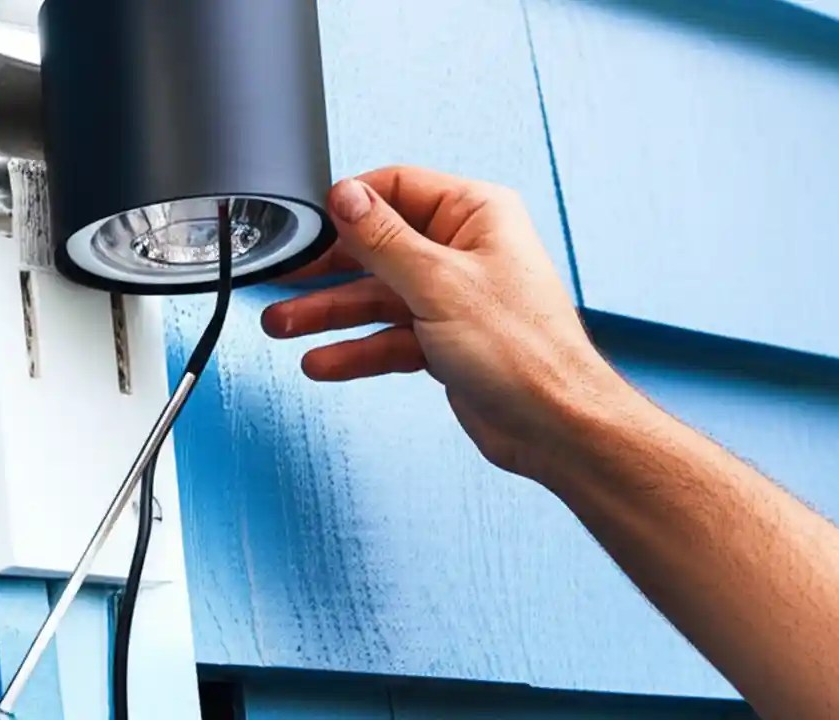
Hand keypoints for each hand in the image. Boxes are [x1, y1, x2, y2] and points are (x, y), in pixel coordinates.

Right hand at [262, 166, 629, 483]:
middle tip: (282, 279)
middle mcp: (464, 250)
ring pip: (377, 296)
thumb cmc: (526, 352)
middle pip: (378, 246)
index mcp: (475, 215)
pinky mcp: (445, 340)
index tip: (308, 223)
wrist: (556, 426)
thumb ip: (384, 240)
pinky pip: (389, 336)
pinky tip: (323, 360)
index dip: (349, 205)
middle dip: (328, 268)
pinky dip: (357, 350)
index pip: (397, 188)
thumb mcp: (439, 284)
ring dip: (331, 313)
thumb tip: (347, 197)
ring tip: (283, 325)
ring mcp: (453, 297)